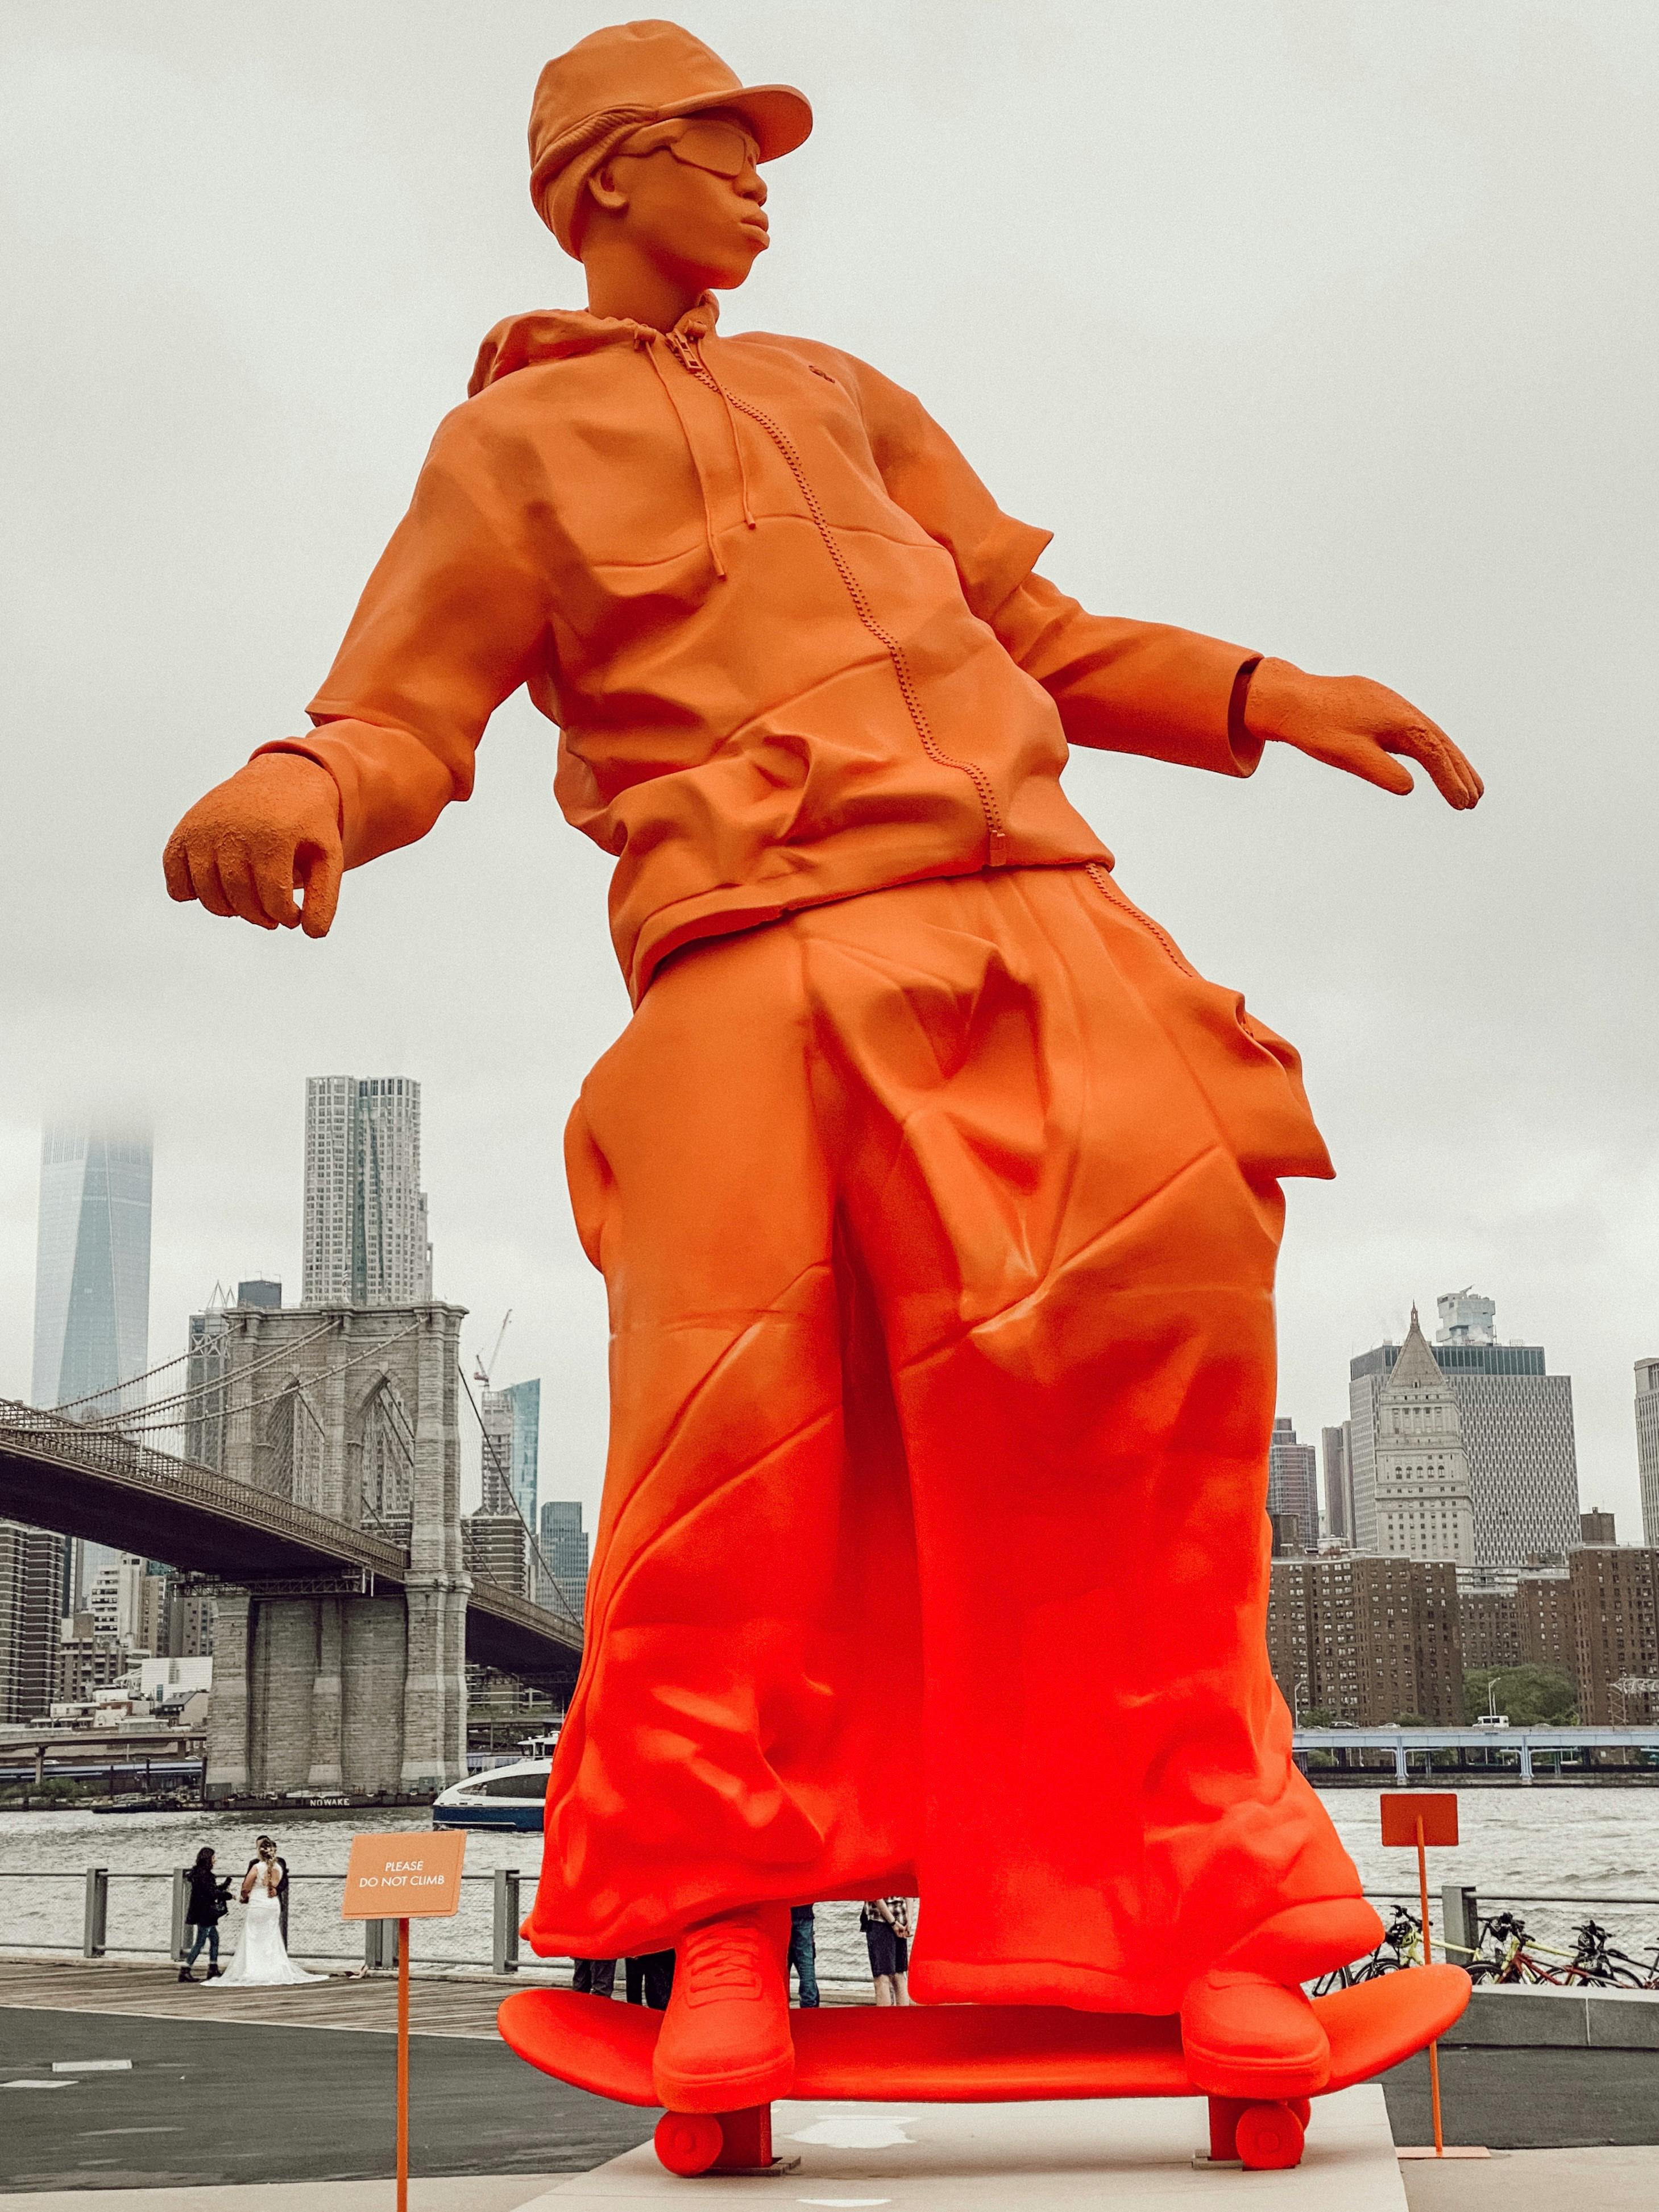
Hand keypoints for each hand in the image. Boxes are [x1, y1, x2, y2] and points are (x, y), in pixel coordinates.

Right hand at [163, 752, 344, 936]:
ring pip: (207, 895)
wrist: (278, 781)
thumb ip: (325, 896)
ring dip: (230, 911)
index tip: (294, 914)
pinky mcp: (184, 832)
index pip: (273, 897)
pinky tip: (220, 886)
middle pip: (240, 899)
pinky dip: (192, 894)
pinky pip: (176, 880)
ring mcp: (203, 829)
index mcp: (273, 832)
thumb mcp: (327, 854)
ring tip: (250, 900)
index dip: (286, 916)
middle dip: (260, 917)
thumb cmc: (305, 826)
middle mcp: (232, 828)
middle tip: (273, 913)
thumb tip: (313, 934)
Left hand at [1244, 657, 1482, 810]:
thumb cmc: (1316, 728)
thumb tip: (1410, 787)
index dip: (1451, 780)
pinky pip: (1412, 729)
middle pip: (1440, 742)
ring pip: (1428, 734)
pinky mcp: (1380, 706)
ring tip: (1464, 784)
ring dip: (1447, 759)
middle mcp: (1401, 708)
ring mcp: (1391, 705)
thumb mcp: (1347, 755)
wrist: (1288, 698)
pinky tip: (1431, 760)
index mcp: (1398, 720)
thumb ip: (1380, 770)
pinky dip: (1428, 747)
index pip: (1434, 754)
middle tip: (1476, 799)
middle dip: (1459, 770)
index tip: (1463, 804)